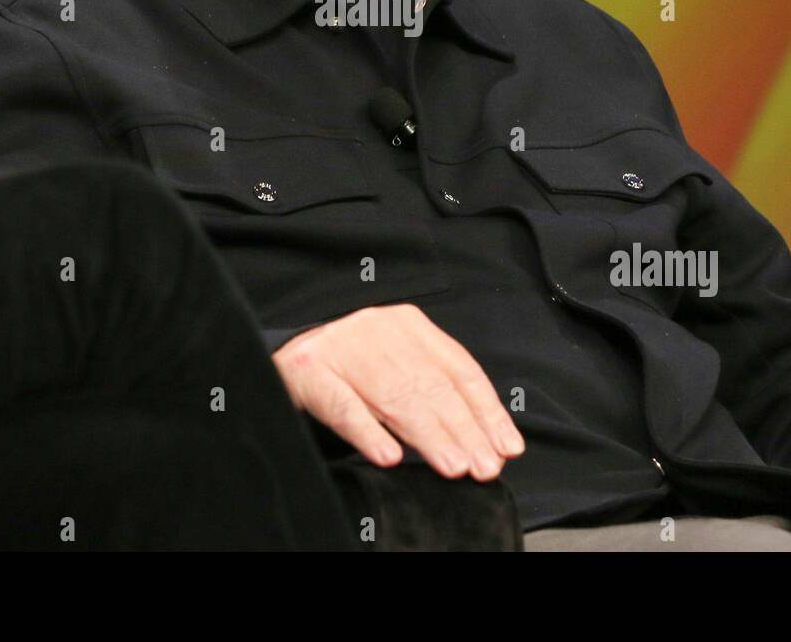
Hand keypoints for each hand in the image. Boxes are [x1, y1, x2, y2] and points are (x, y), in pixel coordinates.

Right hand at [271, 303, 524, 480]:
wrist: (283, 358)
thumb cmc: (350, 370)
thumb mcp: (397, 366)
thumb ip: (434, 391)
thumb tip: (486, 437)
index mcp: (407, 324)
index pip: (458, 368)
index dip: (485, 409)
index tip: (506, 445)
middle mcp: (377, 329)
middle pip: (430, 384)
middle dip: (463, 429)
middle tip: (484, 464)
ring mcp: (342, 347)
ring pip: (394, 395)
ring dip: (428, 435)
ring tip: (453, 465)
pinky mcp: (309, 370)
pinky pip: (344, 406)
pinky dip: (369, 432)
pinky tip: (389, 456)